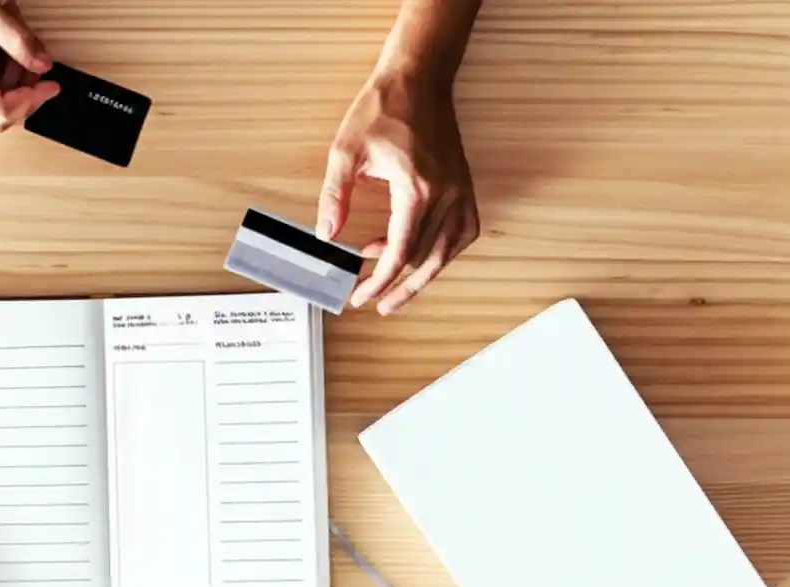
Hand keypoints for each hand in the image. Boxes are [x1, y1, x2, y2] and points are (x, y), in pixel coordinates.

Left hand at [317, 71, 479, 314]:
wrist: (417, 78)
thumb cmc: (383, 108)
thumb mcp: (344, 152)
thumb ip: (334, 197)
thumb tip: (326, 235)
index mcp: (417, 189)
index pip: (400, 252)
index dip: (380, 281)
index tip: (362, 296)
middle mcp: (446, 194)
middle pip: (427, 260)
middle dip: (400, 288)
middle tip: (378, 305)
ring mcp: (460, 189)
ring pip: (448, 251)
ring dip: (422, 274)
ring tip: (396, 288)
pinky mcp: (464, 185)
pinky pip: (463, 232)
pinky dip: (445, 251)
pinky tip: (425, 256)